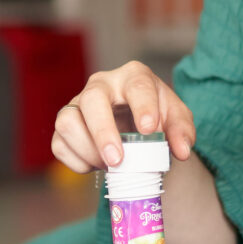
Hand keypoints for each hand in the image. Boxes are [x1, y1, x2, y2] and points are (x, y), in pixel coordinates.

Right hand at [54, 61, 195, 172]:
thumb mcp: (176, 120)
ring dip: (88, 150)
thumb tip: (182, 150)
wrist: (137, 126)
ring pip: (67, 122)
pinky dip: (79, 162)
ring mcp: (78, 105)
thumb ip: (182, 131)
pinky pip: (60, 145)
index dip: (143, 107)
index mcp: (133, 77)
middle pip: (92, 99)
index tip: (150, 129)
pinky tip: (98, 166)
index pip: (137, 86)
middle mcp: (101, 85)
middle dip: (103, 131)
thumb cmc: (156, 116)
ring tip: (110, 165)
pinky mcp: (65, 127)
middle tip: (117, 160)